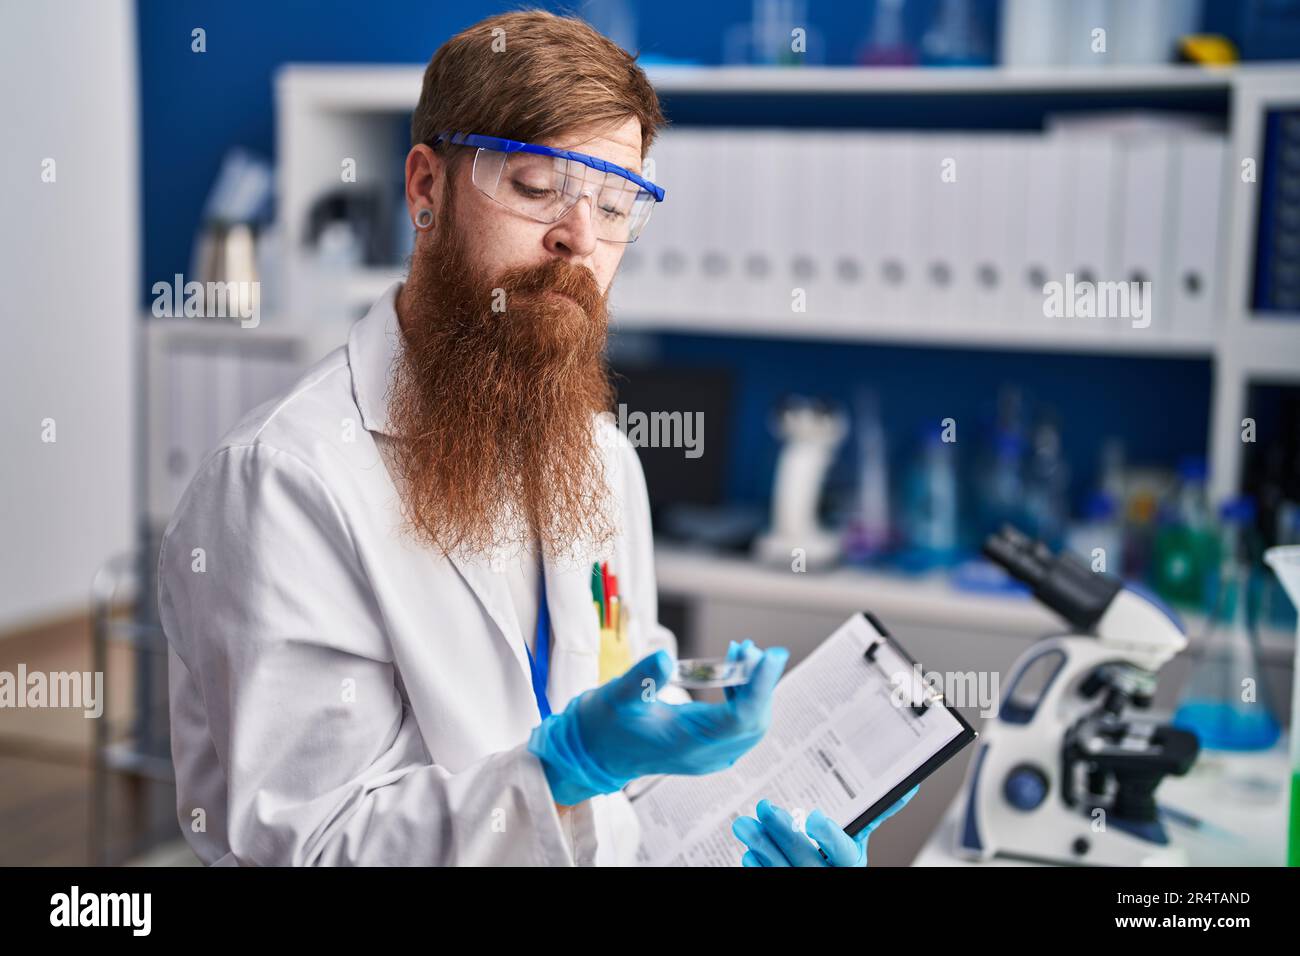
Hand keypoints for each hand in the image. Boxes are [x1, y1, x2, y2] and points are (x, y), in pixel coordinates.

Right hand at [529, 640, 787, 805]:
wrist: (591, 752)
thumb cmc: (602, 723)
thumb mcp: (616, 694)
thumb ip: (642, 676)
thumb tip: (665, 658)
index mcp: (685, 742)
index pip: (739, 719)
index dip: (760, 687)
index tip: (769, 656)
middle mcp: (702, 754)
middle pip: (753, 723)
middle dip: (762, 684)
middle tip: (753, 649)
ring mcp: (706, 756)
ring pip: (750, 727)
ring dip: (755, 690)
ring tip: (743, 654)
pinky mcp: (704, 750)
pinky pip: (738, 728)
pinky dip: (744, 700)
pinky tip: (732, 674)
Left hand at [731, 786, 917, 866]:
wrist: (827, 883)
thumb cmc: (840, 859)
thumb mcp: (858, 840)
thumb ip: (876, 814)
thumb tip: (909, 786)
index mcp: (850, 863)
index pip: (843, 851)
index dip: (829, 836)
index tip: (813, 816)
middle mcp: (829, 877)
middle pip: (805, 859)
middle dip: (783, 832)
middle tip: (765, 806)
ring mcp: (804, 884)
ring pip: (781, 870)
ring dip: (762, 846)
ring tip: (745, 823)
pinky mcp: (783, 888)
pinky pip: (767, 882)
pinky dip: (758, 866)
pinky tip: (749, 851)